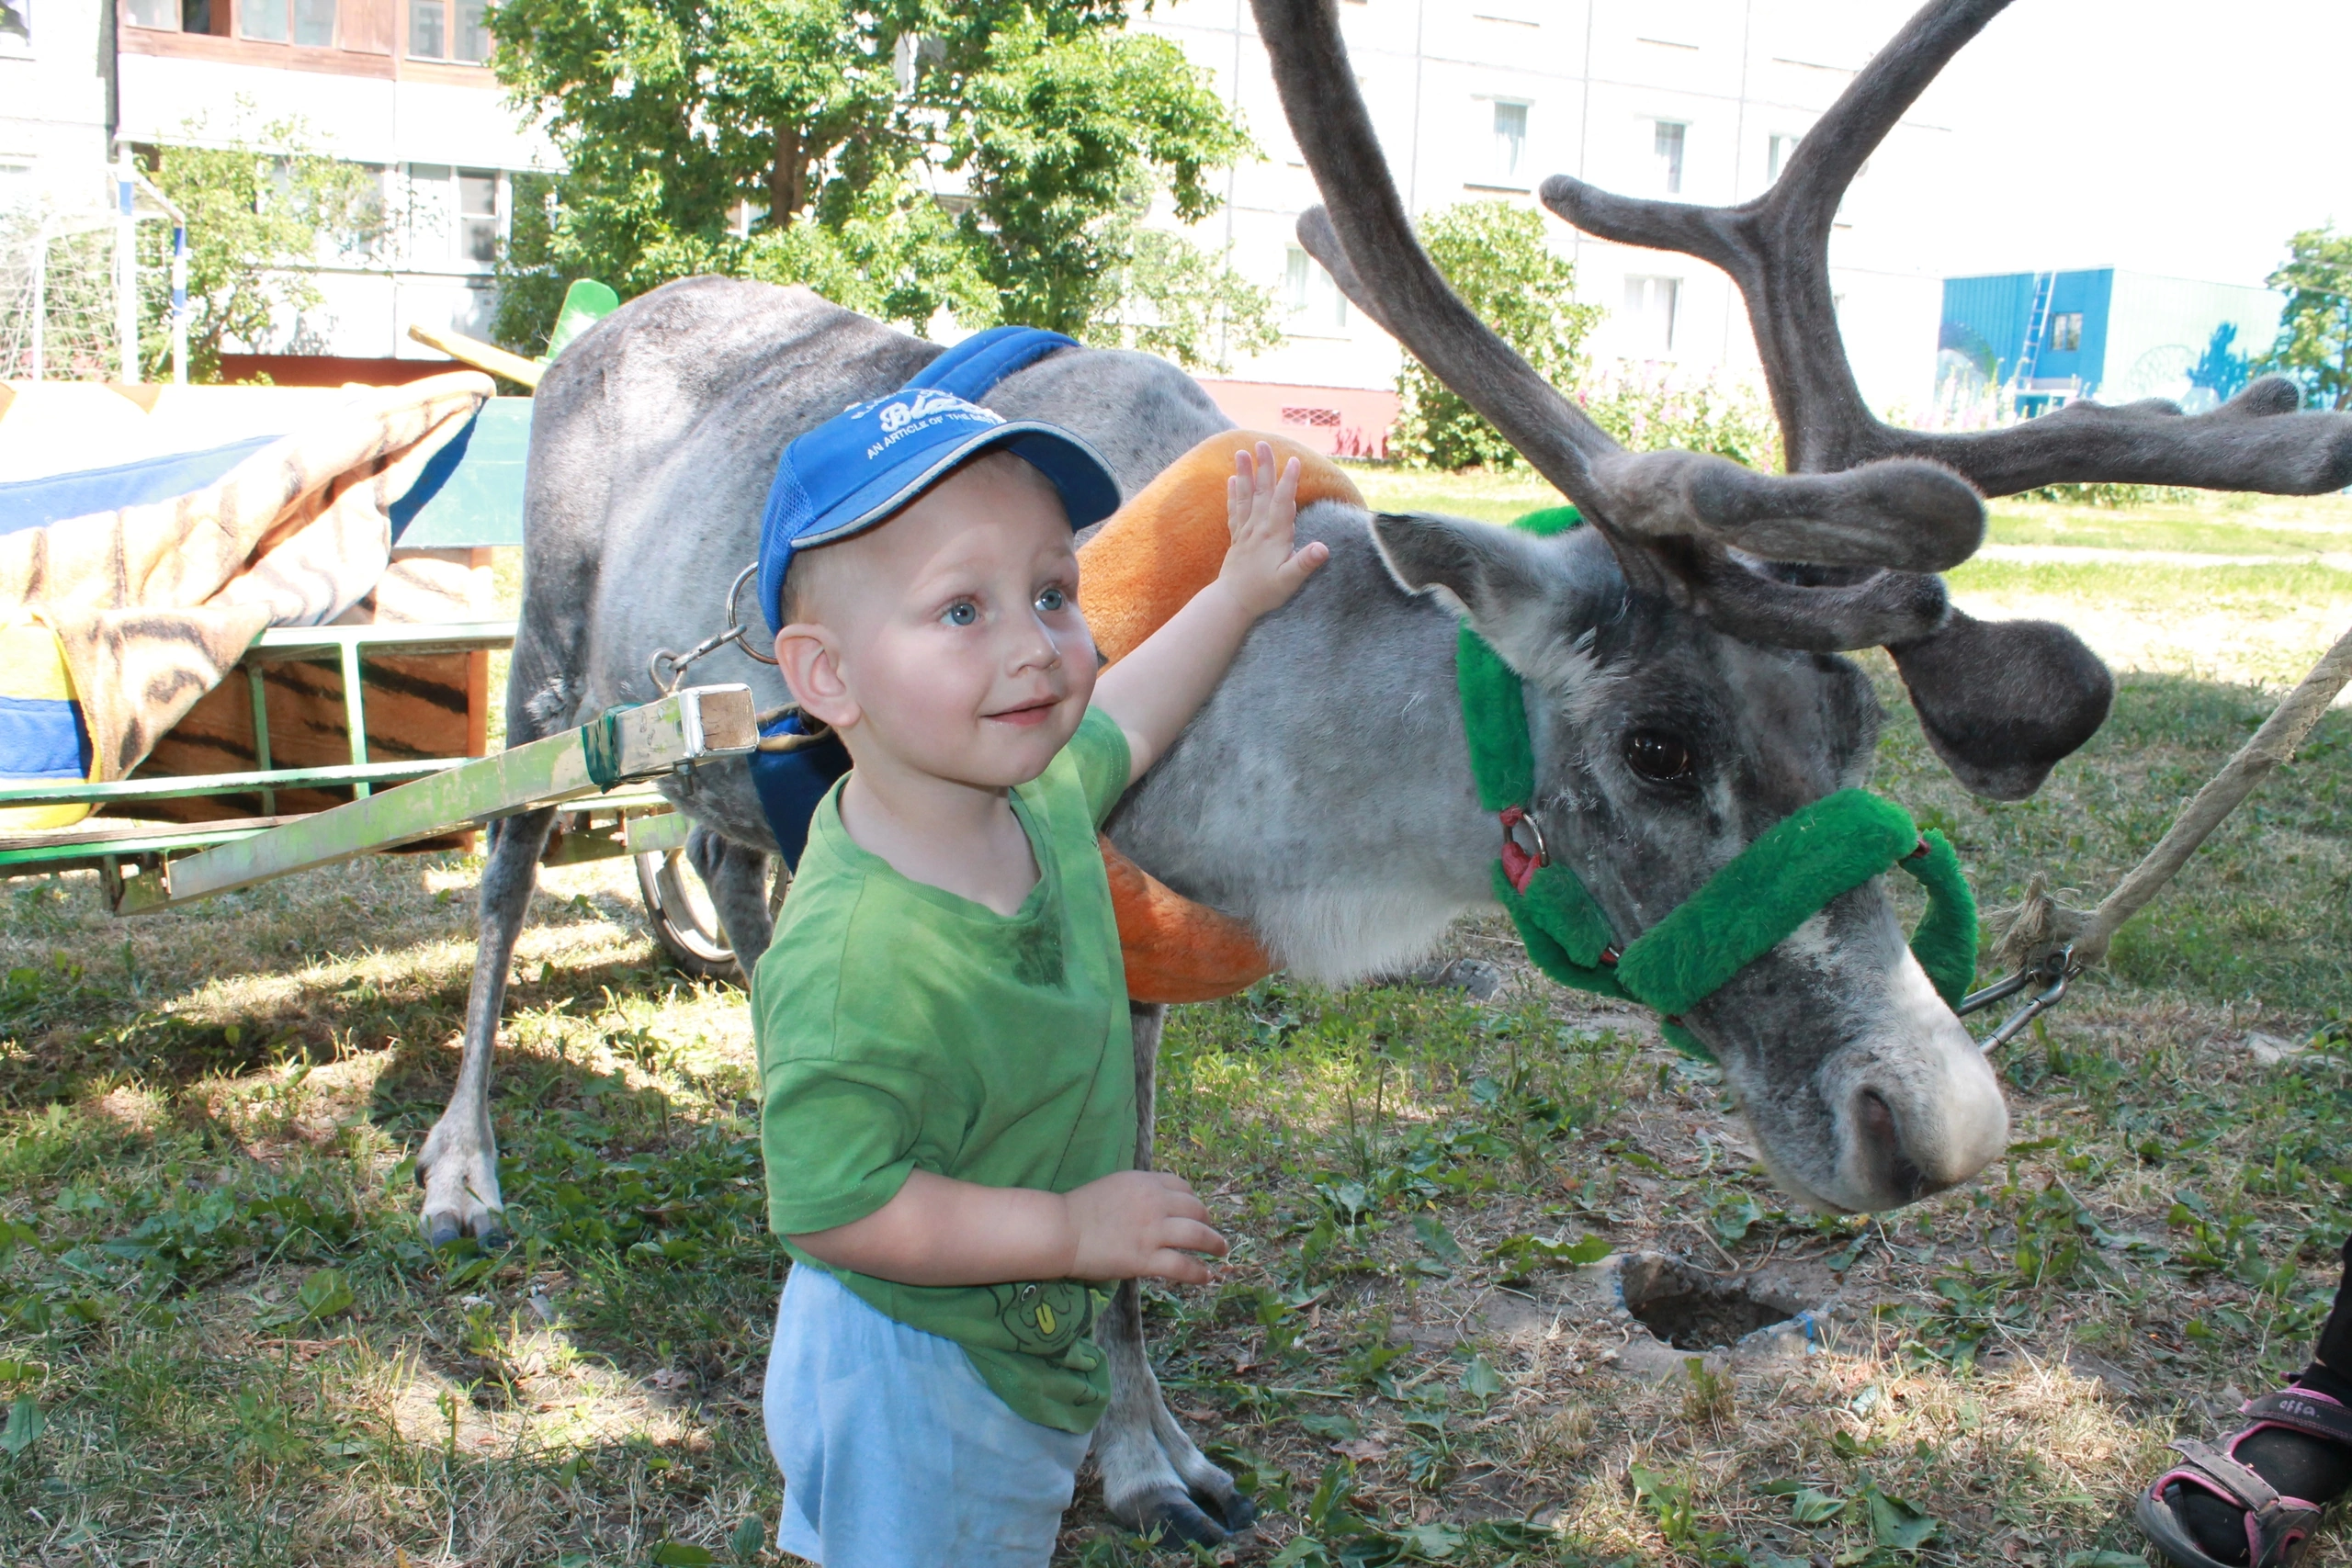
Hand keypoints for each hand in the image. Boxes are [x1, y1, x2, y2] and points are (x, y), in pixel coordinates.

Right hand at [1063, 1169, 1227, 1283]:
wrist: (1061, 1229)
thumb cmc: (1080, 1209)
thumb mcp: (1114, 1186)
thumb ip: (1138, 1193)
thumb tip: (1154, 1204)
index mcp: (1145, 1182)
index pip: (1183, 1188)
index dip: (1193, 1201)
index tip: (1196, 1212)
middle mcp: (1155, 1203)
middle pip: (1196, 1210)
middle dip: (1207, 1222)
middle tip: (1211, 1233)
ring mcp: (1152, 1231)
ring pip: (1198, 1236)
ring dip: (1214, 1244)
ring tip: (1221, 1251)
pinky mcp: (1146, 1259)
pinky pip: (1183, 1266)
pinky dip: (1199, 1273)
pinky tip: (1206, 1276)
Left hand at [1216, 441, 1329, 618]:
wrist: (1232, 602)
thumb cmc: (1264, 592)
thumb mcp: (1289, 581)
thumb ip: (1305, 563)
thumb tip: (1323, 548)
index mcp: (1274, 535)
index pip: (1283, 502)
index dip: (1289, 481)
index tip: (1294, 460)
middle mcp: (1258, 528)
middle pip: (1262, 492)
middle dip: (1264, 467)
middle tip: (1262, 444)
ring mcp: (1246, 531)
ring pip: (1245, 496)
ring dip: (1244, 473)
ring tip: (1241, 453)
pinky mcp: (1238, 537)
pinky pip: (1235, 510)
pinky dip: (1233, 494)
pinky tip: (1231, 480)